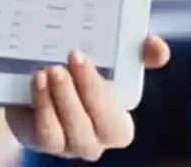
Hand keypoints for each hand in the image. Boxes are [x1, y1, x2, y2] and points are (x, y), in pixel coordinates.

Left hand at [6, 35, 169, 160]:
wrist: (33, 83)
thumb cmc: (79, 73)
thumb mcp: (109, 60)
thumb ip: (138, 53)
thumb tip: (156, 46)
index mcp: (116, 124)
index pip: (119, 124)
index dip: (105, 94)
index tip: (86, 58)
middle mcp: (95, 140)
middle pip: (100, 129)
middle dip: (88, 91)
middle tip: (74, 56)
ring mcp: (68, 145)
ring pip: (71, 133)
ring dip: (62, 99)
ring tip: (52, 69)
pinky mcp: (43, 140)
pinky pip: (46, 133)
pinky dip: (43, 105)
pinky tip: (38, 80)